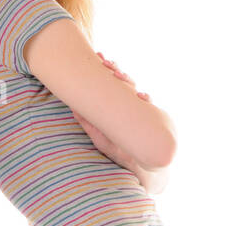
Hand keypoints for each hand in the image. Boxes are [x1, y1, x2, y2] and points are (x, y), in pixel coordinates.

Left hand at [69, 51, 153, 178]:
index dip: (106, 69)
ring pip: (134, 89)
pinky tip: (140, 97)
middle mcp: (129, 106)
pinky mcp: (151, 119)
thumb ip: (89, 125)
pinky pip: (148, 106)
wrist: (142, 167)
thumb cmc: (121, 153)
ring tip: (118, 76)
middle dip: (115, 70)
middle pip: (123, 82)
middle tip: (106, 63)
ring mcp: (140, 111)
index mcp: (117, 106)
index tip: (99, 58)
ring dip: (127, 81)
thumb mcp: (101, 139)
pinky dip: (145, 100)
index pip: (111, 83)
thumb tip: (73, 110)